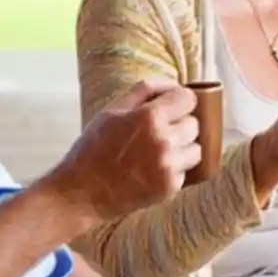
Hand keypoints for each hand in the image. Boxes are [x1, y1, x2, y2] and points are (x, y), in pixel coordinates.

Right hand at [46, 79, 199, 222]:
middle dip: (180, 124)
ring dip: (182, 148)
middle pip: (194, 124)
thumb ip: (143, 92)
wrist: (81, 193)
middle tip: (159, 132)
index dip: (179, 101)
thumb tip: (172, 84)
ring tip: (159, 152)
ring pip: (196, 149)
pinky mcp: (170, 188)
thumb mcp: (112, 111)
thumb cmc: (93, 149)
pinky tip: (153, 170)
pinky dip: (174, 170)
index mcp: (149, 117)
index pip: (188, 99)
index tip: (172, 107)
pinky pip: (186, 171)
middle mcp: (164, 141)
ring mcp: (169, 167)